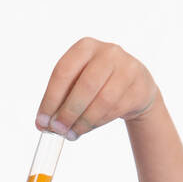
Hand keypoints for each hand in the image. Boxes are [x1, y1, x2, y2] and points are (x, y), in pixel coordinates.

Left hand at [35, 38, 158, 139]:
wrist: (135, 86)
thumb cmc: (98, 85)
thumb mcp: (77, 82)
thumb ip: (60, 99)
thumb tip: (43, 124)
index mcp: (85, 47)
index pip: (63, 72)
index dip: (50, 99)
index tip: (42, 121)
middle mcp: (108, 52)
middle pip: (85, 86)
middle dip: (68, 112)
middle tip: (58, 130)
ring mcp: (127, 68)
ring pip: (102, 100)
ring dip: (83, 121)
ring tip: (72, 133)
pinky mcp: (140, 86)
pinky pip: (115, 109)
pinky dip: (98, 122)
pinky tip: (88, 128)